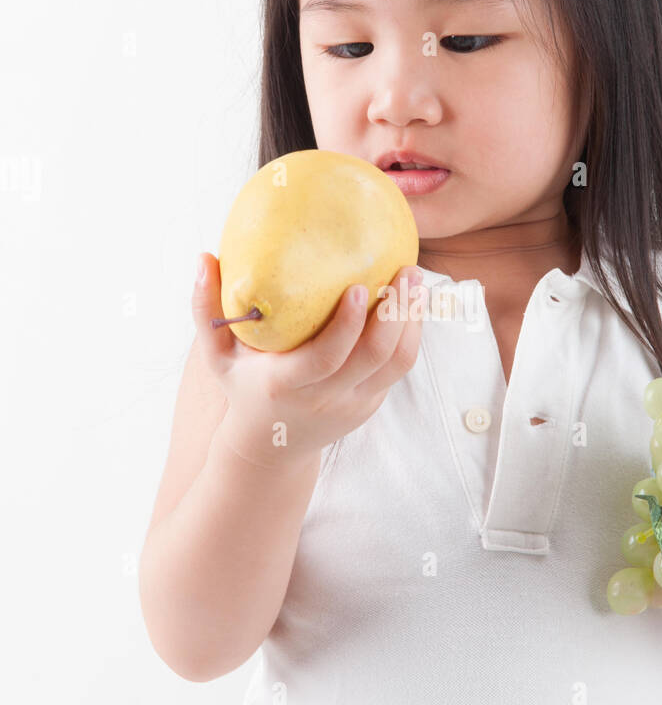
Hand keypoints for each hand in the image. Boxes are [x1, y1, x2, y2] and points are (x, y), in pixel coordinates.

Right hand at [192, 254, 427, 467]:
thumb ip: (206, 310)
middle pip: (374, 357)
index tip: (358, 286)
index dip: (346, 325)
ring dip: (411, 320)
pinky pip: (398, 367)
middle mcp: (326, 397)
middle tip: (406, 269)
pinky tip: (409, 301)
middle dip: (396, 312)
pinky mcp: (371, 403)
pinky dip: (409, 333)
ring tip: (415, 280)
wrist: (269, 447)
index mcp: (287, 384)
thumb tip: (204, 257)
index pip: (327, 358)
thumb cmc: (242, 387)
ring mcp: (355, 404)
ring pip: (397, 362)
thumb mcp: (216, 356)